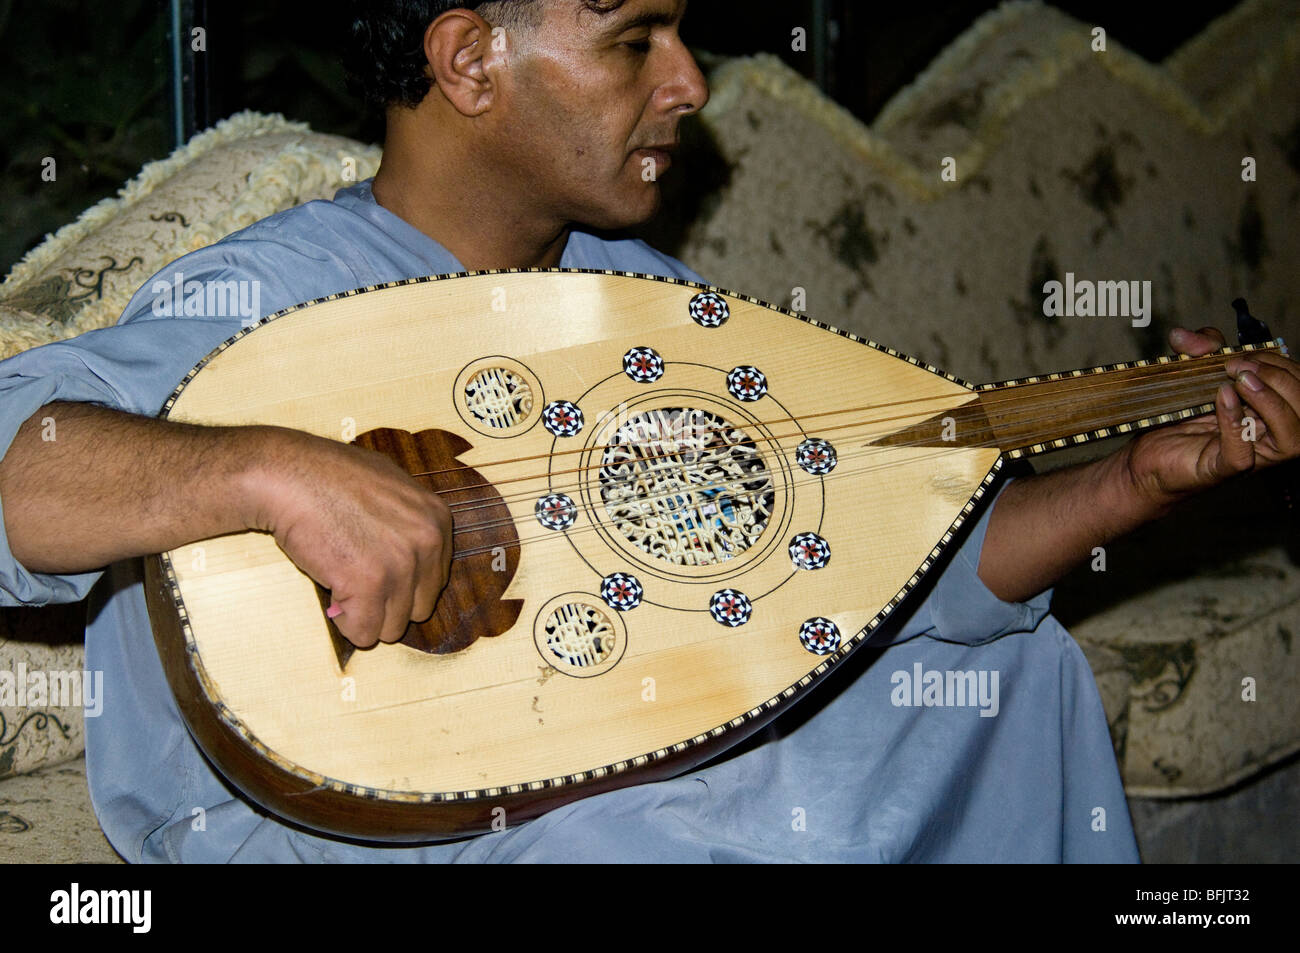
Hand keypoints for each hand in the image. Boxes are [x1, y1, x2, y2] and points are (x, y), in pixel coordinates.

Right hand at [242, 427, 453, 647]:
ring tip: (343, 586)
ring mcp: (401, 564)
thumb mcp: (390, 486)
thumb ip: (409, 521)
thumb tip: (410, 555)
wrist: (289, 476)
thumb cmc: (330, 477)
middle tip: (357, 585)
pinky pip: (365, 632)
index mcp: (437, 520)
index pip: (434, 581)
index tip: (376, 575)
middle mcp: (427, 542)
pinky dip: (346, 624)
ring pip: (394, 626)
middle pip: (419, 608)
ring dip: (366, 615)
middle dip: (387, 604)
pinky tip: (334, 597)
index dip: (402, 584)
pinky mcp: (369, 584)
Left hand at [1121, 326, 1299, 510]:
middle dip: (1276, 378)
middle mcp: (1269, 434)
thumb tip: (1182, 335)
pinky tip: (1223, 399)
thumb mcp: (1192, 373)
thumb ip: (1199, 349)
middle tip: (1238, 366)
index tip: (1244, 353)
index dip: (1279, 364)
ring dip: (1269, 400)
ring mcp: (1250, 454)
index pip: (1298, 385)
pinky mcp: (1220, 469)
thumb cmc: (1175, 417)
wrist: (1143, 455)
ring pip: (1291, 436)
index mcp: (1271, 409)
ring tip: (1238, 381)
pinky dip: (1235, 424)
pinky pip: (1242, 454)